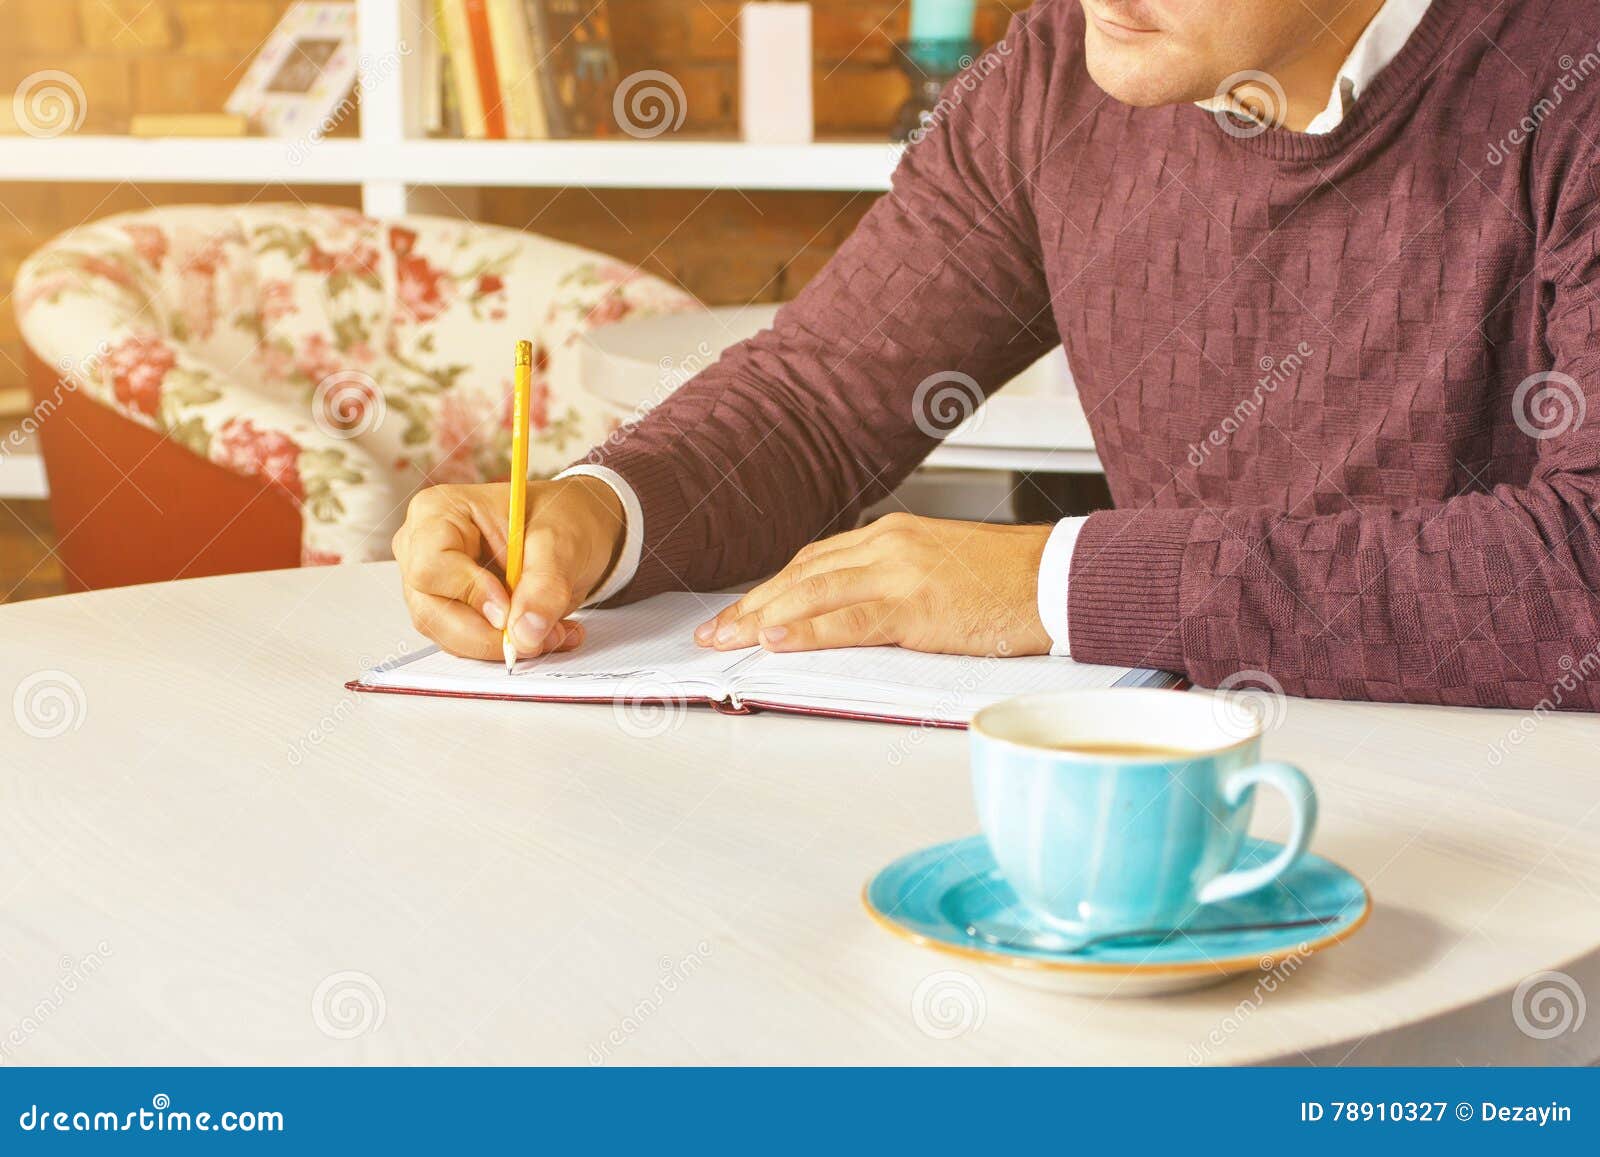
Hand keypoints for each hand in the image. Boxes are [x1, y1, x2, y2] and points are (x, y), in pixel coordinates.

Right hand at [394, 477, 625, 661]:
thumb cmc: (556, 516)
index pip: (430, 566)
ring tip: (553, 631)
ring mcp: (432, 584)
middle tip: (538, 635)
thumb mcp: (560, 542)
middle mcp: (422, 549)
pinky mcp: (449, 611)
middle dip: (488, 634)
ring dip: (501, 644)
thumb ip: (544, 586)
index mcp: (437, 512)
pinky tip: (541, 633)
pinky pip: (466, 644)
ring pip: (448, 636)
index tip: (508, 608)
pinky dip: (505, 646)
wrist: (569, 529)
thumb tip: (525, 633)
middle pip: (431, 611)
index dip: (469, 593)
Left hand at [694, 512, 1053, 657]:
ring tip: (725, 641)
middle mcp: (887, 545)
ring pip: (813, 595)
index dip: (769, 589)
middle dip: (751, 606)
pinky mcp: (918, 606)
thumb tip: (852, 610)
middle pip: (800, 576)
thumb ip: (894, 580)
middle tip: (712, 633)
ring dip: (761, 620)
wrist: (1059, 576)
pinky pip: (850, 620)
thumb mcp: (939, 568)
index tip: (738, 613)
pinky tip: (775, 642)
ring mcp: (900, 573)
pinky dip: (807, 632)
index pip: (812, 561)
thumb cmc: (1008, 581)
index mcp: (891, 535)